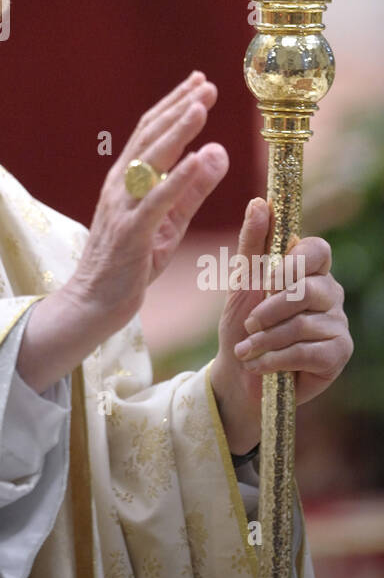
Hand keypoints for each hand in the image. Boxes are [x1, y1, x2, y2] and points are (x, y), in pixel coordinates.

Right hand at [18, 70, 228, 392]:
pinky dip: (178, 177)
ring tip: (201, 106)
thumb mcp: (169, 221)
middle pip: (150, 136)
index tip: (201, 82)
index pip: (152, 132)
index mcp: (127, 179)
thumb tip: (218, 151)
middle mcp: (120, 185)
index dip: (176, 105)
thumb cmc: (131, 262)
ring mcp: (122, 206)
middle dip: (179, 107)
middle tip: (207, 83)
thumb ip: (193, 188)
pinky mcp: (131, 232)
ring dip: (177, 131)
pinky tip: (198, 159)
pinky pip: (156, 200)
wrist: (93, 303)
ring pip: (150, 160)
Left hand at [210, 198, 352, 454]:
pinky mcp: (338, 354)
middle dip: (271, 307)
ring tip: (247, 349)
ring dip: (267, 338)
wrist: (239, 375)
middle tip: (249, 322)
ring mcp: (338, 324)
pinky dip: (275, 358)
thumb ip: (253, 243)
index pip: (318, 250)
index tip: (268, 276)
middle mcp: (330, 294)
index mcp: (309, 271)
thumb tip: (259, 202)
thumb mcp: (242, 282)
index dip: (296, 260)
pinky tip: (259, 364)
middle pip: (309, 288)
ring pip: (304, 323)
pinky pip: (307, 350)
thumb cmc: (242, 326)